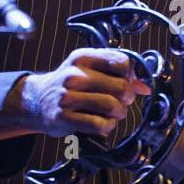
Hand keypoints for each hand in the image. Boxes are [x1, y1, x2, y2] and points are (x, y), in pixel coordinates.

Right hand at [22, 47, 151, 137]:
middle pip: (121, 87)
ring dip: (119, 113)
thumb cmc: (69, 85)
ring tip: (114, 114)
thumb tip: (146, 87)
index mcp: (83, 57)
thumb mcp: (89, 70)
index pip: (122, 62)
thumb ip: (117, 73)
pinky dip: (107, 126)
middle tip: (122, 102)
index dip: (130, 76)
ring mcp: (67, 97)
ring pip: (112, 106)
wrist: (36, 101)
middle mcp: (74, 75)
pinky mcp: (64, 118)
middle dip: (127, 98)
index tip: (126, 83)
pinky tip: (103, 124)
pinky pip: (100, 124)